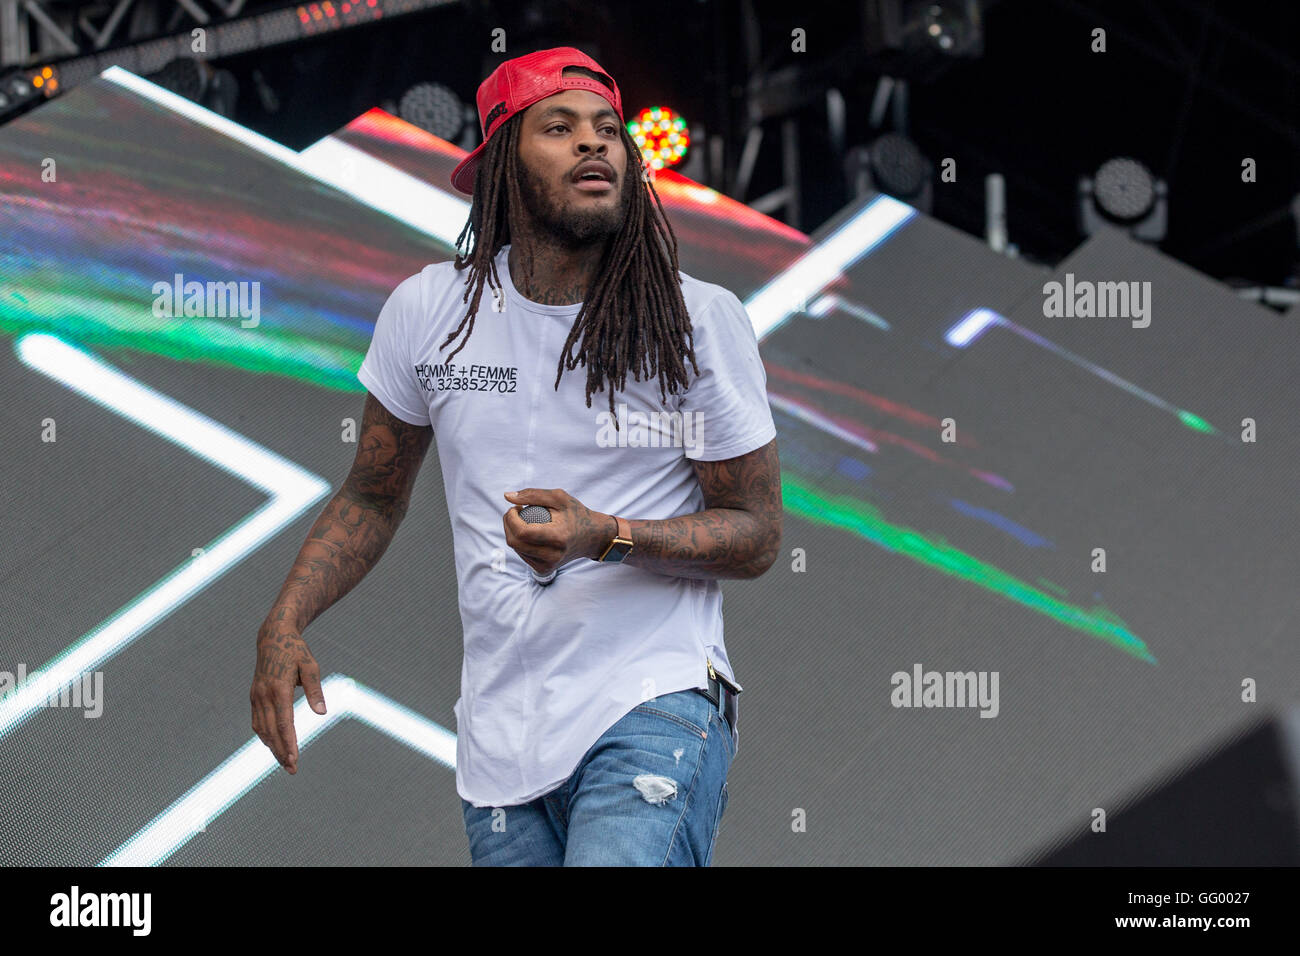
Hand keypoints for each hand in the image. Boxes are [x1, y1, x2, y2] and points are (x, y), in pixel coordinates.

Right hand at [251, 625, 326, 773]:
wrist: (273, 637)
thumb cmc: (296, 651)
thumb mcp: (310, 666)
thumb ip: (315, 689)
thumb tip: (321, 713)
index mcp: (279, 688)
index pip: (284, 722)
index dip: (289, 743)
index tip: (295, 759)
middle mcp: (264, 695)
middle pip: (272, 731)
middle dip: (281, 752)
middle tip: (292, 769)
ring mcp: (256, 696)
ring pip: (262, 729)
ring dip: (272, 747)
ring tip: (285, 763)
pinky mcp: (254, 696)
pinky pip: (257, 721)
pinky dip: (265, 736)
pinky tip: (273, 746)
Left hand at [502, 487, 612, 574]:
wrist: (592, 537)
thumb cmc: (576, 514)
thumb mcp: (559, 498)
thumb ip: (532, 494)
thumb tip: (507, 496)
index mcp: (558, 537)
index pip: (522, 532)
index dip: (511, 519)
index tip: (515, 508)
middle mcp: (552, 555)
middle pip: (514, 542)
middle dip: (508, 524)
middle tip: (515, 512)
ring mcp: (547, 565)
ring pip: (515, 548)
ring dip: (512, 532)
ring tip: (523, 520)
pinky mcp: (544, 569)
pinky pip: (521, 554)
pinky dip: (520, 541)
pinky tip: (528, 532)